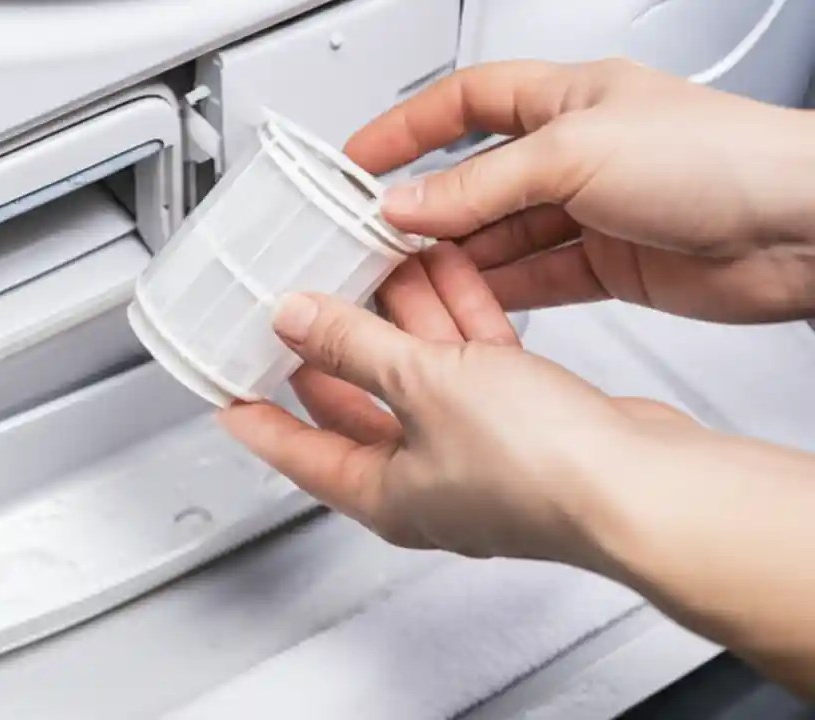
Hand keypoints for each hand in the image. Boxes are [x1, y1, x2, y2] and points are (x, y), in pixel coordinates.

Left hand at [219, 242, 695, 567]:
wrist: (645, 484)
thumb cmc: (540, 468)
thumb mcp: (422, 385)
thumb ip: (353, 345)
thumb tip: (297, 319)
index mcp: (382, 493)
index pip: (294, 451)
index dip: (254, 418)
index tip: (225, 393)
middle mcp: (425, 478)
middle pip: (356, 402)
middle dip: (332, 345)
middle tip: (300, 305)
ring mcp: (475, 449)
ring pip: (419, 370)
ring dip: (398, 315)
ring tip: (371, 261)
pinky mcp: (521, 421)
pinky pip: (470, 360)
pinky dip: (453, 316)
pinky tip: (441, 269)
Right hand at [345, 59, 814, 322]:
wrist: (804, 229)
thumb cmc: (721, 158)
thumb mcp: (575, 154)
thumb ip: (481, 184)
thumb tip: (409, 202)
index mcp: (567, 98)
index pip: (465, 102)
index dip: (407, 127)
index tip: (358, 159)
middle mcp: (576, 153)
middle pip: (476, 179)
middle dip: (424, 208)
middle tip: (373, 237)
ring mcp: (591, 211)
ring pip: (500, 237)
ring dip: (455, 258)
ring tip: (407, 278)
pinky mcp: (609, 265)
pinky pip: (534, 280)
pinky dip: (497, 294)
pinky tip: (465, 306)